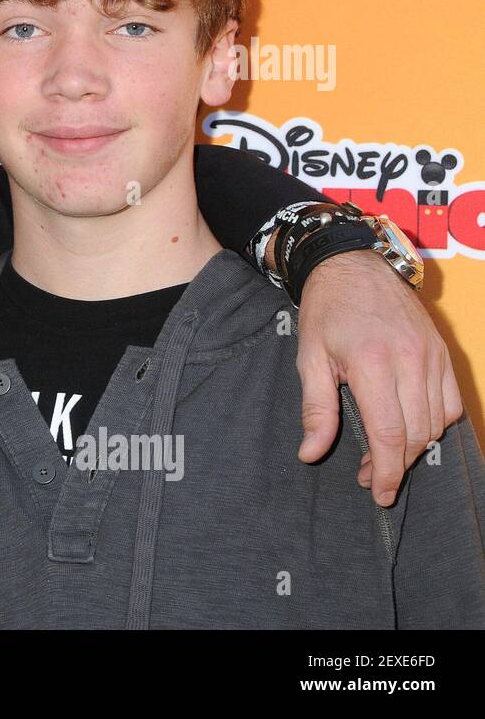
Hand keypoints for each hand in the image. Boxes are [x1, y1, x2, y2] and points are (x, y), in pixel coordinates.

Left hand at [295, 249, 462, 505]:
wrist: (353, 266)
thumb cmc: (326, 312)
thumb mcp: (309, 359)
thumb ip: (315, 409)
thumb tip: (311, 454)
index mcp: (373, 364)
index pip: (390, 434)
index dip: (387, 471)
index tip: (378, 493)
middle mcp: (411, 361)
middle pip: (417, 434)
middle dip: (396, 465)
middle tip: (370, 476)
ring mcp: (432, 356)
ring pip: (437, 423)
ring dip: (414, 447)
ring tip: (384, 454)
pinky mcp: (443, 353)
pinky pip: (450, 403)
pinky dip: (435, 424)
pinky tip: (410, 428)